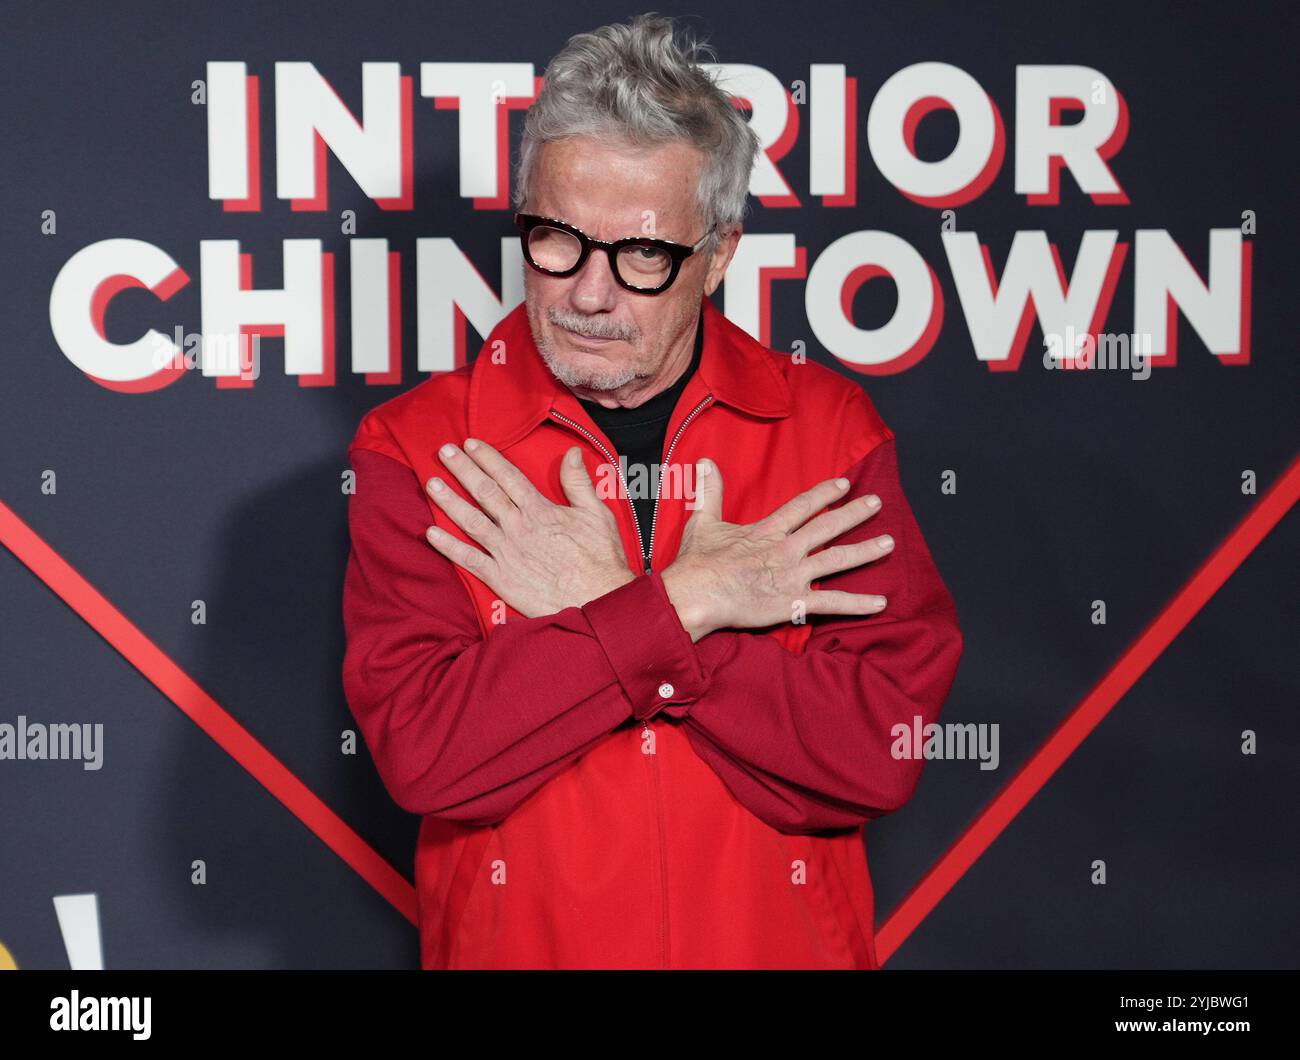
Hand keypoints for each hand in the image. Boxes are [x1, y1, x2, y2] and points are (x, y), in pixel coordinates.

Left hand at [423, 438, 633, 616]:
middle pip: (485, 492)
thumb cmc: (600, 560)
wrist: (597, 601)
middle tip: (443, 452)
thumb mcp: (597, 514)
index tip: (470, 443)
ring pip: (471, 521)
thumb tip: (571, 452)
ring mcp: (506, 552)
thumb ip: (579, 482)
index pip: (508, 476)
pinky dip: (448, 546)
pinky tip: (431, 534)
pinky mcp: (501, 578)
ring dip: (449, 501)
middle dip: (462, 469)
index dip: (487, 458)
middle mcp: (518, 527)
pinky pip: (469, 559)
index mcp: (540, 510)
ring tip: (431, 483)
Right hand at [661, 458, 892, 641]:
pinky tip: (880, 603)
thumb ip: (710, 491)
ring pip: (837, 560)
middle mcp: (787, 550)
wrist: (696, 596)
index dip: (825, 494)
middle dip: (855, 514)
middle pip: (828, 528)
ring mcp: (793, 576)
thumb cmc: (697, 563)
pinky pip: (832, 603)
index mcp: (768, 531)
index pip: (803, 506)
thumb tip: (707, 461)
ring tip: (889, 543)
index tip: (845, 485)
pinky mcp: (794, 602)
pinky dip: (857, 604)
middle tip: (877, 504)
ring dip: (865, 551)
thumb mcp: (703, 521)